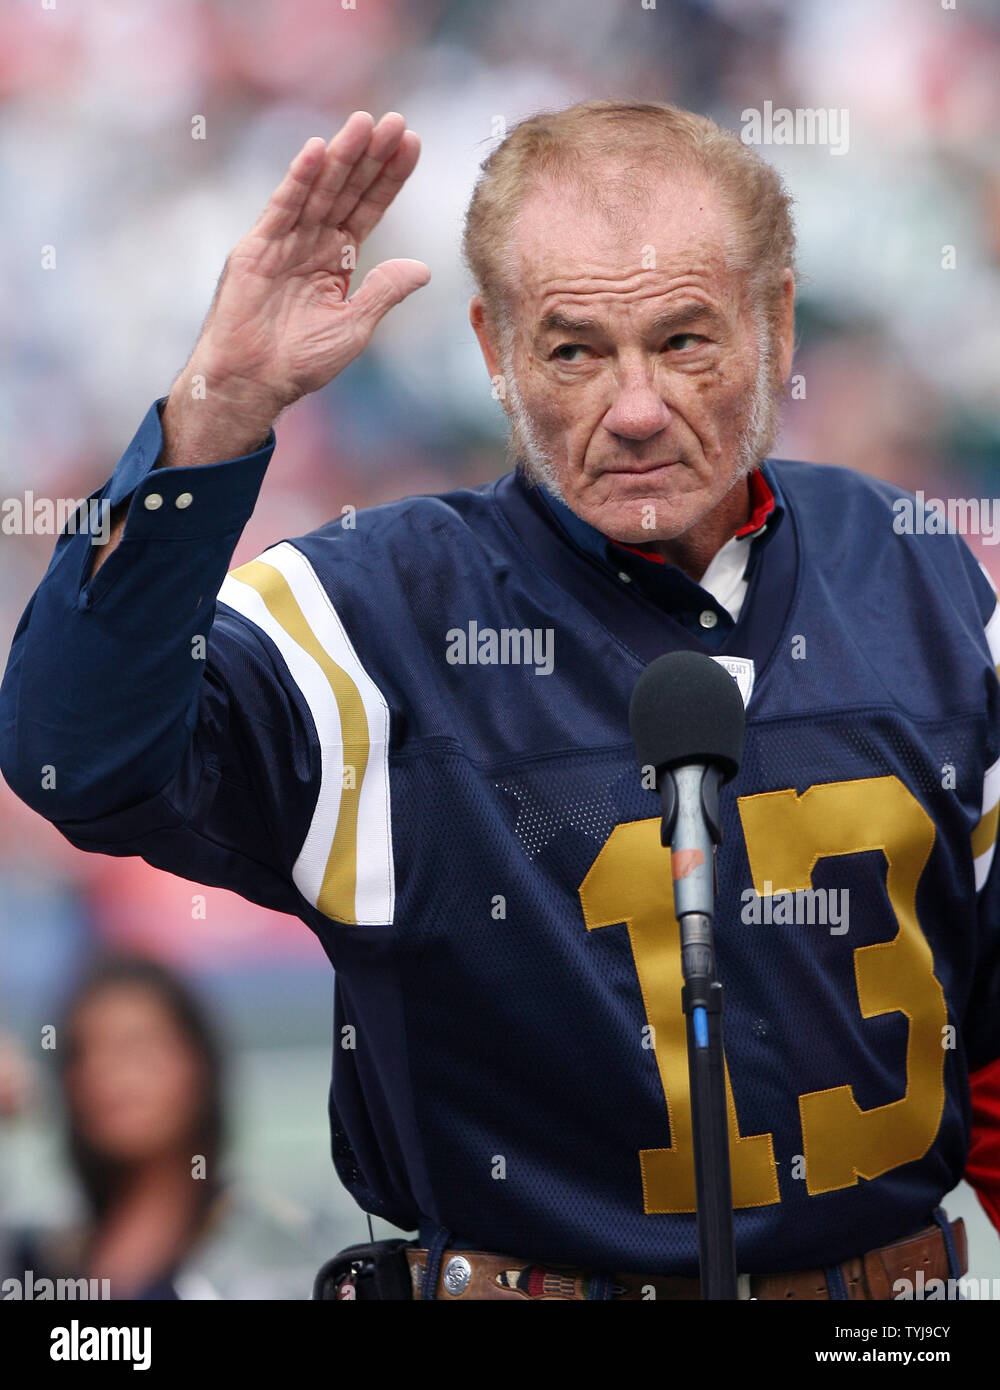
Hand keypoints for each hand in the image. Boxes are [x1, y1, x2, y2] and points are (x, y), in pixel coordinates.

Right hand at [167, 111, 428, 450]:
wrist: (255, 382)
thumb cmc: (300, 362)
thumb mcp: (354, 327)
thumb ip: (383, 292)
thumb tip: (423, 268)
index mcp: (337, 259)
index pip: (369, 208)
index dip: (389, 178)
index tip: (412, 144)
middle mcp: (312, 242)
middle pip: (347, 190)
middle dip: (371, 156)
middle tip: (395, 121)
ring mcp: (284, 241)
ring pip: (319, 190)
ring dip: (342, 156)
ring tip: (365, 123)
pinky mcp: (258, 247)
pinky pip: (282, 206)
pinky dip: (300, 178)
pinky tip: (320, 150)